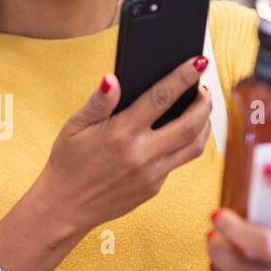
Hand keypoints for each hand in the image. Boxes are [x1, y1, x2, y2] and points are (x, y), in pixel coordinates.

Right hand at [0, 55, 212, 270]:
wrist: (64, 207)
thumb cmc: (67, 162)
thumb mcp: (74, 126)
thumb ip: (98, 102)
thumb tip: (113, 78)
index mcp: (120, 133)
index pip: (161, 97)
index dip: (183, 77)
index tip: (199, 62)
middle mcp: (141, 154)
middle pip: (190, 124)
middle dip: (204, 102)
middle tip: (205, 89)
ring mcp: (151, 174)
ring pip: (194, 146)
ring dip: (204, 125)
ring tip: (201, 110)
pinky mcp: (154, 188)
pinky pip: (178, 162)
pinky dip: (185, 144)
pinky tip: (180, 133)